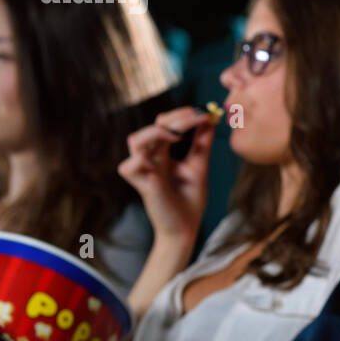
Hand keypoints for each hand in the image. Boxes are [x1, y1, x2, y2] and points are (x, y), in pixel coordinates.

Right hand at [117, 106, 215, 242]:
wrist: (186, 227)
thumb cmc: (190, 200)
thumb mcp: (198, 166)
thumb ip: (201, 144)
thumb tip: (209, 120)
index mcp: (163, 152)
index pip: (163, 123)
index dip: (180, 115)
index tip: (203, 113)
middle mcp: (151, 158)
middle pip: (153, 126)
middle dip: (176, 119)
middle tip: (197, 117)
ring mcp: (144, 170)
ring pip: (135, 140)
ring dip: (156, 132)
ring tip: (177, 138)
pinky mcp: (141, 185)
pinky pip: (130, 166)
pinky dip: (142, 160)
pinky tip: (163, 163)